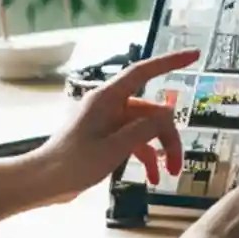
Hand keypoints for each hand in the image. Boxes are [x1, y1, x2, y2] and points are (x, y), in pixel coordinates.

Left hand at [30, 49, 200, 201]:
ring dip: (159, 150)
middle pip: (151, 111)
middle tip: (177, 165)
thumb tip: (167, 113)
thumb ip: (143, 129)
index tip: (194, 56)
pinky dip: (145, 157)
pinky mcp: (105, 137)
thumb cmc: (73, 163)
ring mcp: (107, 121)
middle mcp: (109, 105)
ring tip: (169, 174)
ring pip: (145, 127)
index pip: (143, 72)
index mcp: (108, 98)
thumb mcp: (114, 148)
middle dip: (168, 136)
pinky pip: (133, 140)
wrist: (44, 181)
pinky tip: (153, 178)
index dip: (169, 62)